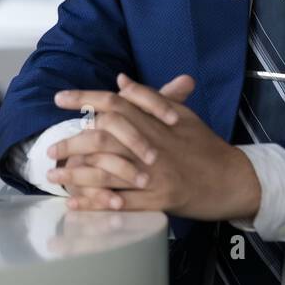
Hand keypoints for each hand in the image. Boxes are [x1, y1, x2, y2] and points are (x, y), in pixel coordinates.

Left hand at [47, 74, 260, 221]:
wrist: (234, 179)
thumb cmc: (206, 146)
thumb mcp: (183, 114)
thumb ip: (150, 98)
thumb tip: (120, 81)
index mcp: (157, 120)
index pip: (115, 103)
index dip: (85, 98)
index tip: (59, 99)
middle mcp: (153, 144)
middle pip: (103, 137)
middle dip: (71, 143)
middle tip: (50, 149)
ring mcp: (154, 173)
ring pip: (107, 170)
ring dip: (76, 174)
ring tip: (54, 177)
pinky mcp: (158, 200)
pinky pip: (120, 201)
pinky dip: (94, 202)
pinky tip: (74, 203)